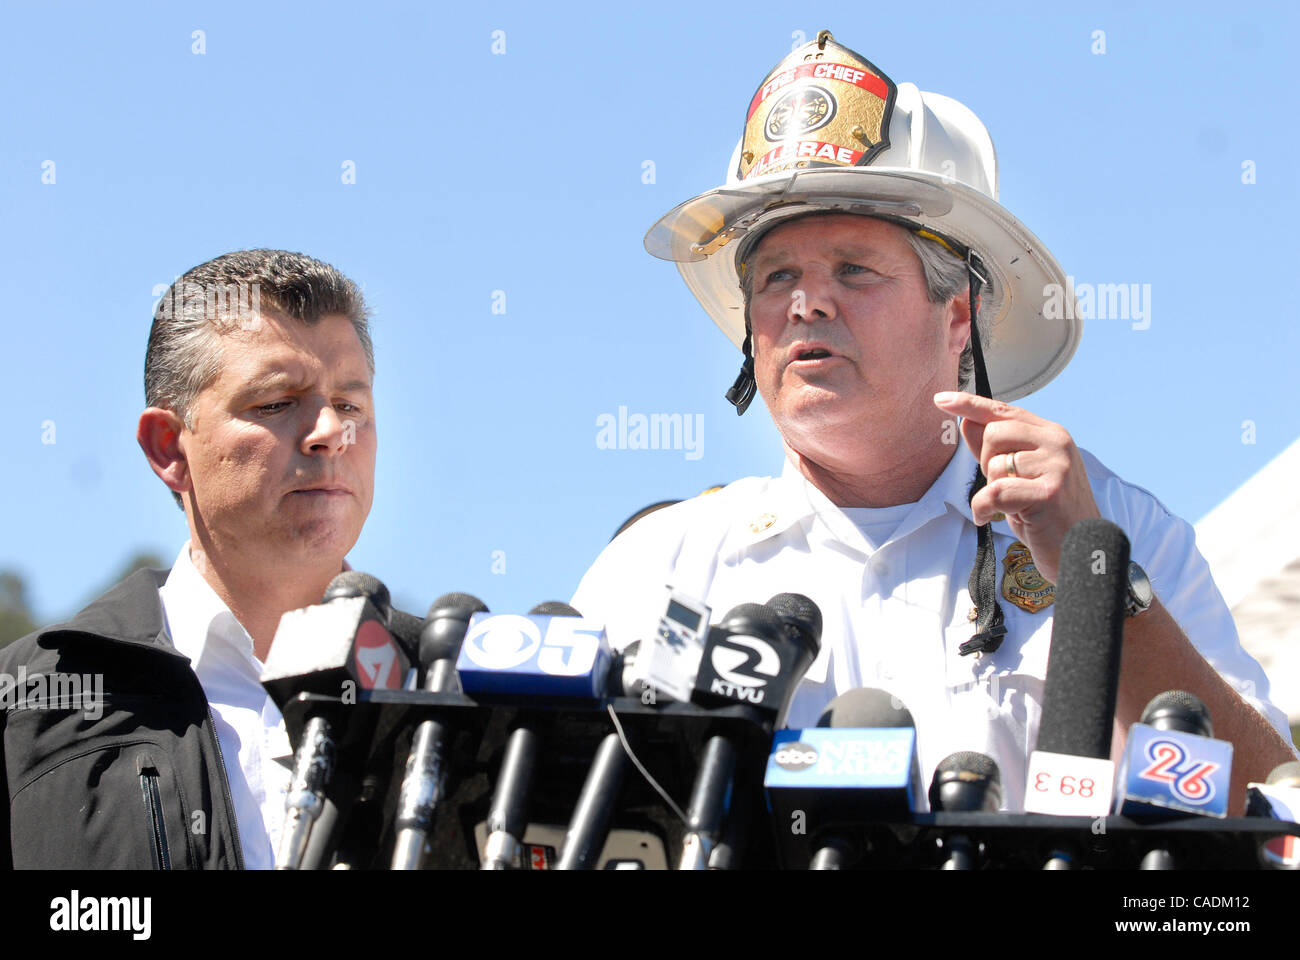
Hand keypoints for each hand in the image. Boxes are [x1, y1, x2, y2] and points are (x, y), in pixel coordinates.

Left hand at [934, 391, 1099, 583]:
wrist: (1082, 554)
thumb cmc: (1048, 517)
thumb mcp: (1020, 478)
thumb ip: (996, 450)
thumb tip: (967, 421)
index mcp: (1051, 435)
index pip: (1004, 410)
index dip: (970, 404)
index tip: (941, 399)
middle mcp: (1057, 444)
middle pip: (994, 433)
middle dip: (986, 463)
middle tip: (1003, 489)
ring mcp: (1056, 466)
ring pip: (994, 465)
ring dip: (991, 491)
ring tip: (1010, 507)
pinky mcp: (1048, 493)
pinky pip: (995, 492)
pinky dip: (983, 508)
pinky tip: (988, 518)